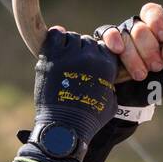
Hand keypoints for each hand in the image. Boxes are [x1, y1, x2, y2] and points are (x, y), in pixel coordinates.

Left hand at [22, 28, 119, 161]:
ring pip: (72, 37)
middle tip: (74, 63)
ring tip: (64, 59)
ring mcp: (70, 55)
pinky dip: (55, 38)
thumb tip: (107, 79)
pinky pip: (55, 35)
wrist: (65, 126)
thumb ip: (109, 84)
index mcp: (107, 65)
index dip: (96, 54)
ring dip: (68, 45)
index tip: (89, 63)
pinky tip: (54, 47)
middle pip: (87, 41)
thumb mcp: (111, 101)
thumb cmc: (89, 118)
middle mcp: (91, 57)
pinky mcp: (51, 57)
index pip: (104, 47)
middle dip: (82, 50)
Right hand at [95, 2, 162, 81]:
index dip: (158, 21)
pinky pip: (106, 33)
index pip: (153, 12)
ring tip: (140, 74)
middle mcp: (136, 30)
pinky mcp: (103, 45)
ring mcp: (119, 36)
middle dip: (149, 48)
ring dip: (134, 56)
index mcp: (154, 31)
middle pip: (140, 27)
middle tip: (155, 67)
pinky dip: (113, 40)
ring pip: (125, 34)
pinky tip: (118, 51)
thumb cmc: (152, 86)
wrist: (130, 104)